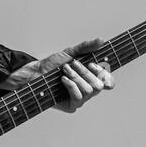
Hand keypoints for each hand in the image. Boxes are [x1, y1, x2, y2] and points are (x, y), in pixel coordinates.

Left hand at [0, 37, 114, 112]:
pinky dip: (71, 85)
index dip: (106, 75)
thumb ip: (86, 47)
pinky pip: (79, 97)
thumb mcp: (70, 53)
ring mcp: (80, 99)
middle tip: (72, 65)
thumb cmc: (52, 65)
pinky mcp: (72, 106)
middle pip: (99, 85)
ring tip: (65, 71)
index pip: (109, 82)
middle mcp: (88, 90)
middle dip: (85, 72)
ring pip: (89, 90)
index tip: (93, 64)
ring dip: (76, 77)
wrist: (36, 73)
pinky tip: (63, 79)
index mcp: (91, 78)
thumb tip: (101, 40)